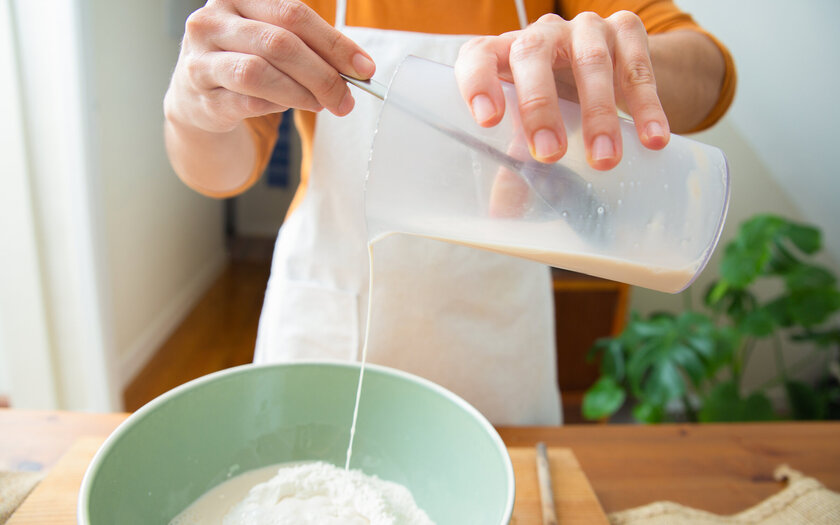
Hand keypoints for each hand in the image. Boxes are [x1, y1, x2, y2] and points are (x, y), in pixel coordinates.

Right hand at [164, 0, 375, 133]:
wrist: (195, 95)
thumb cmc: (244, 60)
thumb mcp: (272, 39)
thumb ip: (310, 46)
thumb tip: (357, 68)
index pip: (293, 13)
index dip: (334, 43)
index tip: (363, 68)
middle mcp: (212, 21)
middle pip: (279, 43)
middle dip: (322, 74)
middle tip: (345, 98)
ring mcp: (200, 59)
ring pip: (258, 73)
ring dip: (300, 93)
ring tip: (320, 103)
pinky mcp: (200, 97)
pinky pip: (246, 102)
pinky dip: (275, 107)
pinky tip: (287, 106)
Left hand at [455, 11, 669, 169]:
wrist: (616, 66)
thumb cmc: (559, 101)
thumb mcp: (535, 127)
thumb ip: (518, 161)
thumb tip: (503, 215)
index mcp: (504, 54)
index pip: (478, 56)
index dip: (478, 83)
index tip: (488, 120)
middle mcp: (541, 34)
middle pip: (531, 54)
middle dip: (540, 106)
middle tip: (550, 154)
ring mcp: (584, 28)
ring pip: (589, 61)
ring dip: (598, 114)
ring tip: (604, 160)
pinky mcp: (626, 29)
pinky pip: (637, 67)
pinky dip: (646, 107)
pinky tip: (652, 139)